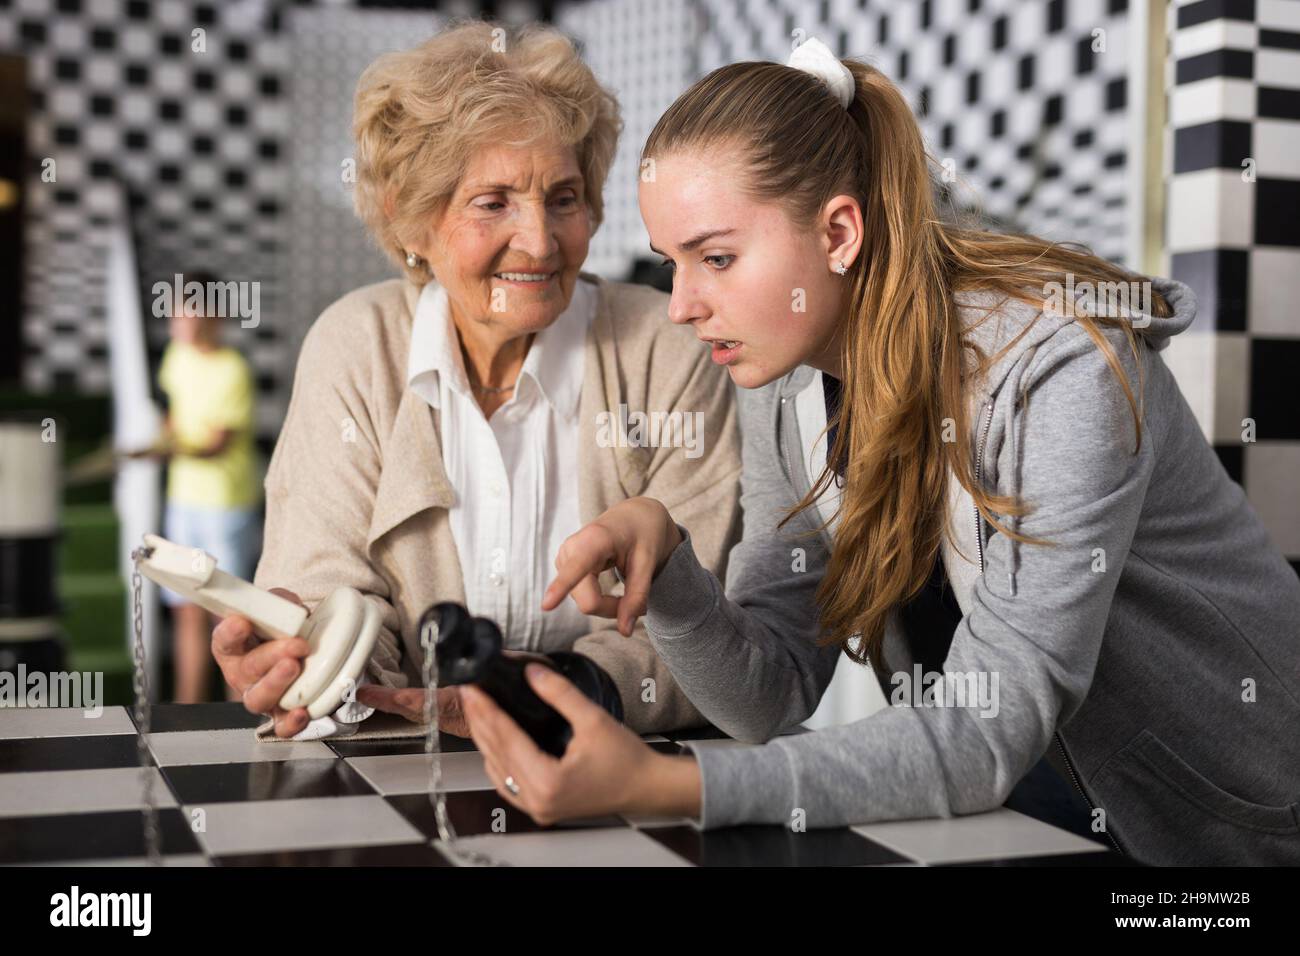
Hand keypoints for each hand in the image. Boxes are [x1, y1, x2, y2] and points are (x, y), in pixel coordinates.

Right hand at [211, 587, 311, 737]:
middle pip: (248, 669)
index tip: (241, 623)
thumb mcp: (279, 608)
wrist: (300, 649)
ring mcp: (260, 696)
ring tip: (294, 667)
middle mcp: (242, 674)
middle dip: (271, 656)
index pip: (224, 640)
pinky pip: (280, 725)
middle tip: (294, 645)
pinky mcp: (279, 714)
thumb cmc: (281, 629)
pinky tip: (301, 712)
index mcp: (234, 647)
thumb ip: (281, 603)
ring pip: (258, 698)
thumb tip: (292, 608)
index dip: (231, 633)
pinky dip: (290, 722)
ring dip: (276, 684)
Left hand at [356, 650, 540, 736]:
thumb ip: (511, 664)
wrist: (547, 728)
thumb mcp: (529, 672)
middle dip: (390, 704)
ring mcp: (462, 724)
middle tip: (364, 694)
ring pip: (425, 716)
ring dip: (400, 707)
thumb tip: (497, 654)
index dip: (401, 700)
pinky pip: (434, 717)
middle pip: (419, 712)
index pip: (430, 702)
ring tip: (373, 696)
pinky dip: (415, 708)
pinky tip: (402, 703)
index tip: (376, 695)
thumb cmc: (537, 700)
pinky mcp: (464, 723)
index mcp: (473, 708)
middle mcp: (463, 719)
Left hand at [461, 663, 699, 824]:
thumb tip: (531, 672)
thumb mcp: (593, 719)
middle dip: (479, 720)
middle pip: (495, 754)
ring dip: (485, 740)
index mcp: (548, 782)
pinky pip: (507, 783)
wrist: (647, 787)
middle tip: (468, 692)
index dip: (486, 710)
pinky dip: (497, 760)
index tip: (473, 689)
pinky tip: (493, 741)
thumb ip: (559, 693)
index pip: (506, 739)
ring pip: (497, 770)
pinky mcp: (541, 806)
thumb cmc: (627, 761)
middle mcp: (537, 800)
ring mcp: (537, 807)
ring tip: (477, 710)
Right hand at [541, 497, 682, 636]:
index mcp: (594, 540)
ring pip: (584, 603)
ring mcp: (564, 560)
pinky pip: (581, 598)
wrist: (634, 516)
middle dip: (613, 608)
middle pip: (587, 601)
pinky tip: (611, 583)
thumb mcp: (648, 563)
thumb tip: (625, 632)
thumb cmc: (643, 533)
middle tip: (639, 601)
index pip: (577, 569)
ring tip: (628, 587)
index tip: (546, 605)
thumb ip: (637, 596)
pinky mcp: (564, 568)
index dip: (560, 588)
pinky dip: (600, 599)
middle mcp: (571, 550)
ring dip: (607, 604)